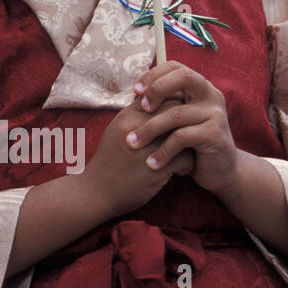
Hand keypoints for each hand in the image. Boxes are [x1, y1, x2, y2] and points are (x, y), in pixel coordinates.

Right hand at [80, 98, 194, 219]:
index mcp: (126, 117)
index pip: (159, 95)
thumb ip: (135, 116)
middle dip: (187, 120)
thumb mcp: (117, 131)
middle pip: (175, 110)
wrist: (96, 192)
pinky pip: (186, 158)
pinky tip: (182, 170)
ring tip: (187, 151)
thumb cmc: (109, 161)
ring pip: (184, 133)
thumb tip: (155, 101)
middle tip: (191, 131)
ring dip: (190, 142)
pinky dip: (188, 164)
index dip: (174, 102)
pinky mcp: (157, 169)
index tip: (180, 116)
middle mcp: (136, 128)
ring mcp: (147, 148)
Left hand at [128, 60, 239, 194]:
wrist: (220, 170)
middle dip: (156, 89)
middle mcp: (211, 95)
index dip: (153, 74)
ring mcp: (216, 114)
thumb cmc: (191, 142)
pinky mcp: (216, 134)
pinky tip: (152, 163)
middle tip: (139, 108)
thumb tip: (134, 93)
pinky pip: (182, 137)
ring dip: (149, 129)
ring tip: (132, 143)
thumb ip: (162, 104)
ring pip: (176, 113)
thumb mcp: (176, 119)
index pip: (176, 67)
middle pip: (183, 78)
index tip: (135, 90)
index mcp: (199, 86)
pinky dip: (163, 150)